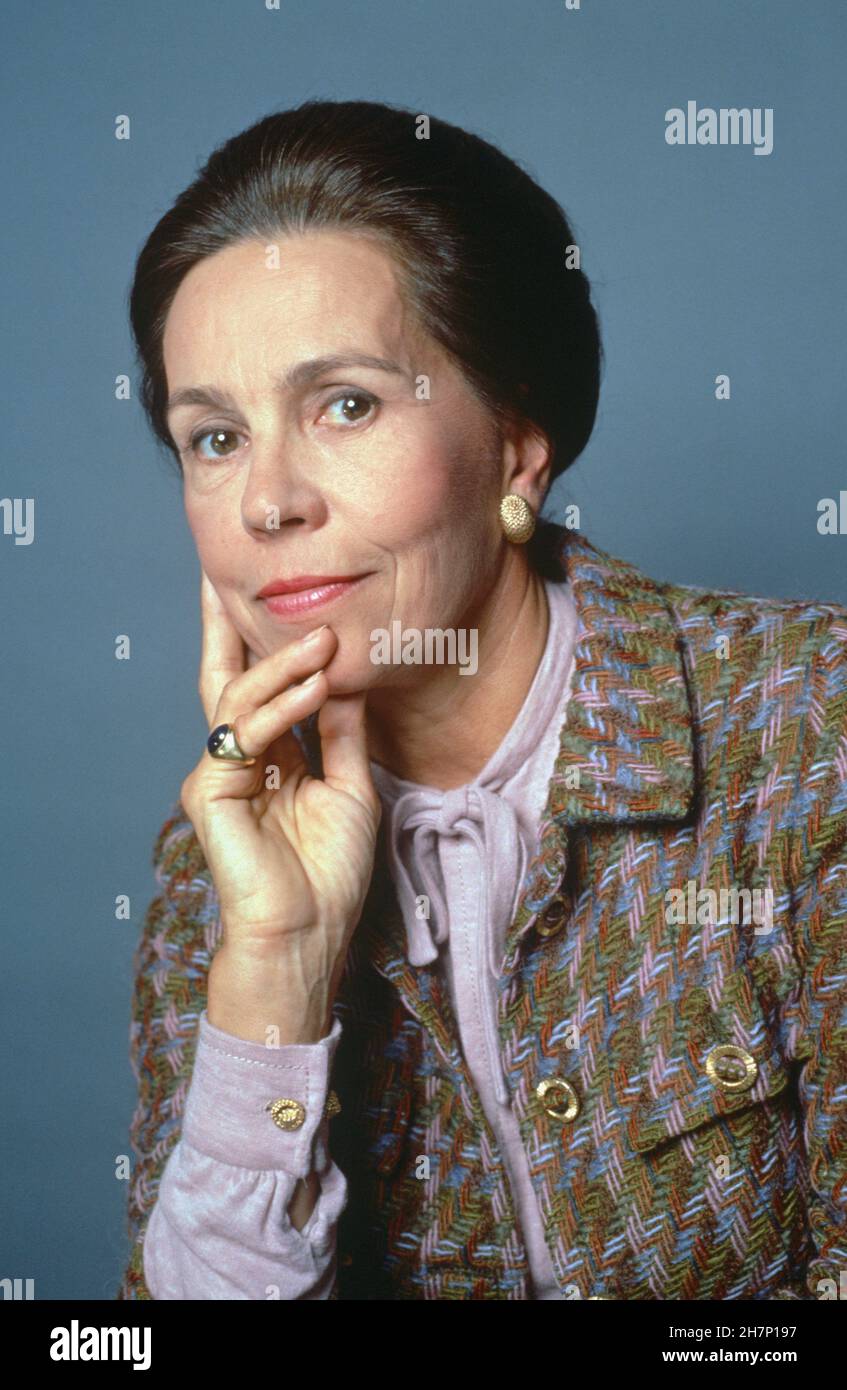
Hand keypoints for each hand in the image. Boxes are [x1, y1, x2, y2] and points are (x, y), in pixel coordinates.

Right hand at [179, 571, 380, 1003]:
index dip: (261, 642)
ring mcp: (219, 774)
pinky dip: (281, 708)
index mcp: (266, 757)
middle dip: (224, 625)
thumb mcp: (349, 788)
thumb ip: (341, 733)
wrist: (307, 935)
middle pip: (225, 678)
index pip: (257, 686)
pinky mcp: (213, 793)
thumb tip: (345, 677)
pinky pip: (247, 736)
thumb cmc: (327, 875)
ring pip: (238, 700)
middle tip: (226, 571)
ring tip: (322, 638)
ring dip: (281, 665)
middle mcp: (236, 759)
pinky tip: (314, 686)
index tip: (268, 594)